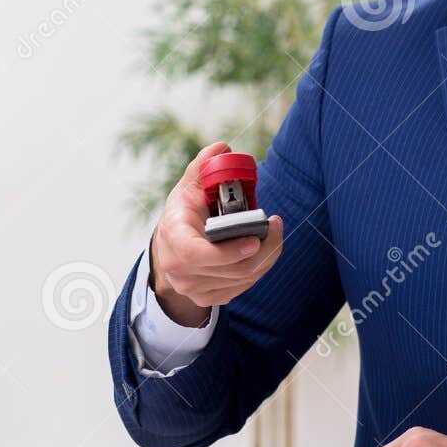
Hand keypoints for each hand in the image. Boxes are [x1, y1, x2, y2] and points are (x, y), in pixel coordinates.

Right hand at [149, 141, 284, 326]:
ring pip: (242, 278)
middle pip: (231, 269)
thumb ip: (204, 168)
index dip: (227, 251)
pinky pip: (243, 286)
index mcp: (172, 238)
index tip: (253, 239)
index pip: (195, 253)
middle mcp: (179, 269)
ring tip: (273, 232)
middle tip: (275, 225)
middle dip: (263, 248)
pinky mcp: (209, 298)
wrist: (171, 248)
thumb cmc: (183, 215)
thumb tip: (222, 148)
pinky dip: (260, 267)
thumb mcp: (189, 189)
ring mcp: (193, 288)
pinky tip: (263, 249)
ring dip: (266, 256)